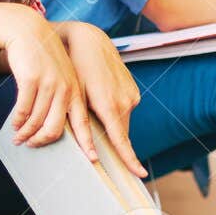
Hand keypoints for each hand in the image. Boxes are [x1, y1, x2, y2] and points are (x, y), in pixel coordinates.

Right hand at [0, 6, 82, 148]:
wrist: (29, 32)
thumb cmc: (44, 58)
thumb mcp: (60, 76)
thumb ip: (63, 98)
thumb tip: (56, 126)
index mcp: (75, 91)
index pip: (83, 123)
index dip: (88, 143)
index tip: (93, 160)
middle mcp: (65, 89)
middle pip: (55, 129)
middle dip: (41, 141)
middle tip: (31, 145)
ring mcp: (49, 84)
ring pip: (36, 121)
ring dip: (25, 133)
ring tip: (18, 138)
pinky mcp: (31, 80)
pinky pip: (22, 110)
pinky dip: (17, 121)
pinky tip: (14, 125)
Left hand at [61, 22, 146, 177]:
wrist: (90, 40)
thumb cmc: (75, 68)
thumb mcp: (74, 97)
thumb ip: (82, 125)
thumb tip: (89, 151)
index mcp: (109, 106)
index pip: (122, 141)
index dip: (130, 160)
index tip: (140, 174)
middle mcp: (125, 102)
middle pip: (120, 133)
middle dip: (110, 140)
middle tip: (95, 138)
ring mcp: (132, 95)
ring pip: (122, 121)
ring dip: (111, 123)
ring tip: (94, 106)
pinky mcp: (133, 90)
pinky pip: (124, 109)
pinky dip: (115, 111)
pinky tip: (102, 97)